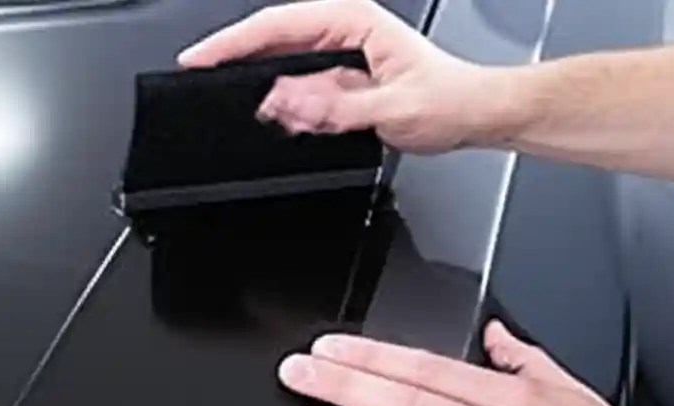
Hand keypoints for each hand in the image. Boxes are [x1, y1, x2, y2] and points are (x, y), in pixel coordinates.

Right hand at [178, 0, 524, 151]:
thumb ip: (336, 107)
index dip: (233, 42)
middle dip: (233, 57)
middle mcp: (345, 30)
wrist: (476, 114)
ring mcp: (341, 53)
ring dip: (257, 83)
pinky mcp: (341, 77)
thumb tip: (286, 102)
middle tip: (197, 76)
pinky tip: (275, 117)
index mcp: (355, 20)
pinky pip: (298, 87)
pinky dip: (281, 103)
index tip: (200, 59)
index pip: (278, 25)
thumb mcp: (393, 108)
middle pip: (271, 37)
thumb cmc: (450, 99)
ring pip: (281, 63)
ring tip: (230, 100)